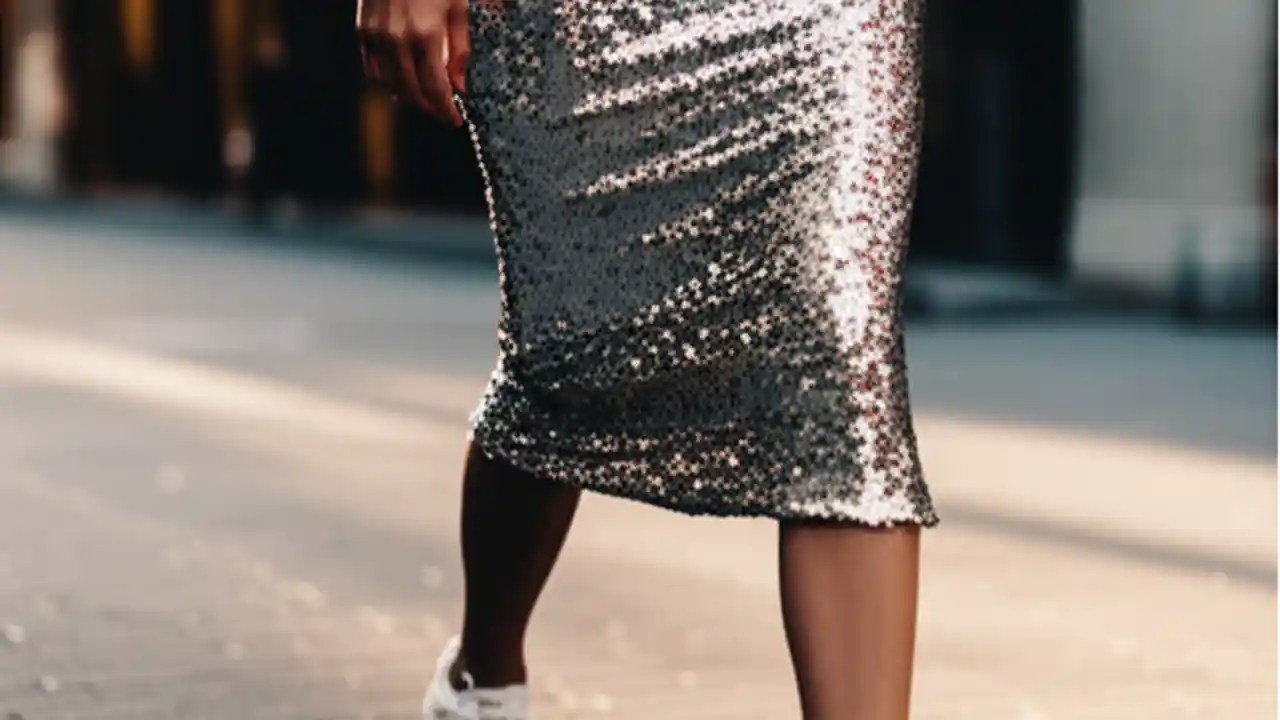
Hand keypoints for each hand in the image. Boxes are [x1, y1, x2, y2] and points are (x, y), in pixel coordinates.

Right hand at [357, 0, 468, 126]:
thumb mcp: (460, 7)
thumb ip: (462, 48)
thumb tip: (460, 85)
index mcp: (426, 34)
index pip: (435, 88)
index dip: (445, 109)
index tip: (454, 119)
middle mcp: (397, 39)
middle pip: (412, 93)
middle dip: (429, 108)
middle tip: (443, 112)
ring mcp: (376, 36)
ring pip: (390, 84)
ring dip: (408, 97)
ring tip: (425, 98)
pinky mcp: (363, 30)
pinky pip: (373, 68)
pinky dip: (387, 80)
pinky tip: (402, 81)